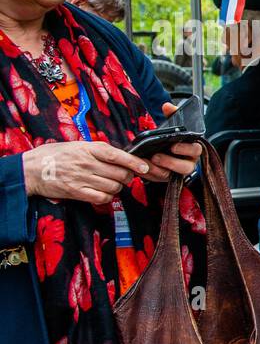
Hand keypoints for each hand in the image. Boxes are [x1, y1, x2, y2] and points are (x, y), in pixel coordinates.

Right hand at [22, 141, 150, 204]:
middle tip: (124, 176)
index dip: (134, 162)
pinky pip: (102, 198)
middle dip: (127, 176)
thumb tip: (121, 156)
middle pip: (121, 174)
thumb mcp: (77, 145)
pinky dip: (107, 197)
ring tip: (109, 183)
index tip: (145, 167)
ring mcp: (82, 178)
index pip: (118, 155)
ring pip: (114, 187)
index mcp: (88, 148)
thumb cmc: (54, 155)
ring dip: (117, 187)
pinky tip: (102, 193)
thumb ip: (98, 150)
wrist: (30, 169)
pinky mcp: (77, 192)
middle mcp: (87, 163)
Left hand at [140, 101, 202, 181]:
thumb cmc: (173, 138)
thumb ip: (172, 115)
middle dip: (170, 162)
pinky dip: (149, 174)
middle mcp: (188, 162)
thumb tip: (167, 106)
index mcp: (192, 149)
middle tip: (156, 156)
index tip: (173, 145)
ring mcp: (177, 173)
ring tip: (146, 162)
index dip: (185, 149)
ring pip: (171, 176)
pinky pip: (159, 180)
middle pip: (186, 167)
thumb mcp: (173, 126)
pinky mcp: (166, 179)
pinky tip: (141, 167)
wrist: (165, 150)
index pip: (196, 150)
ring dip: (158, 170)